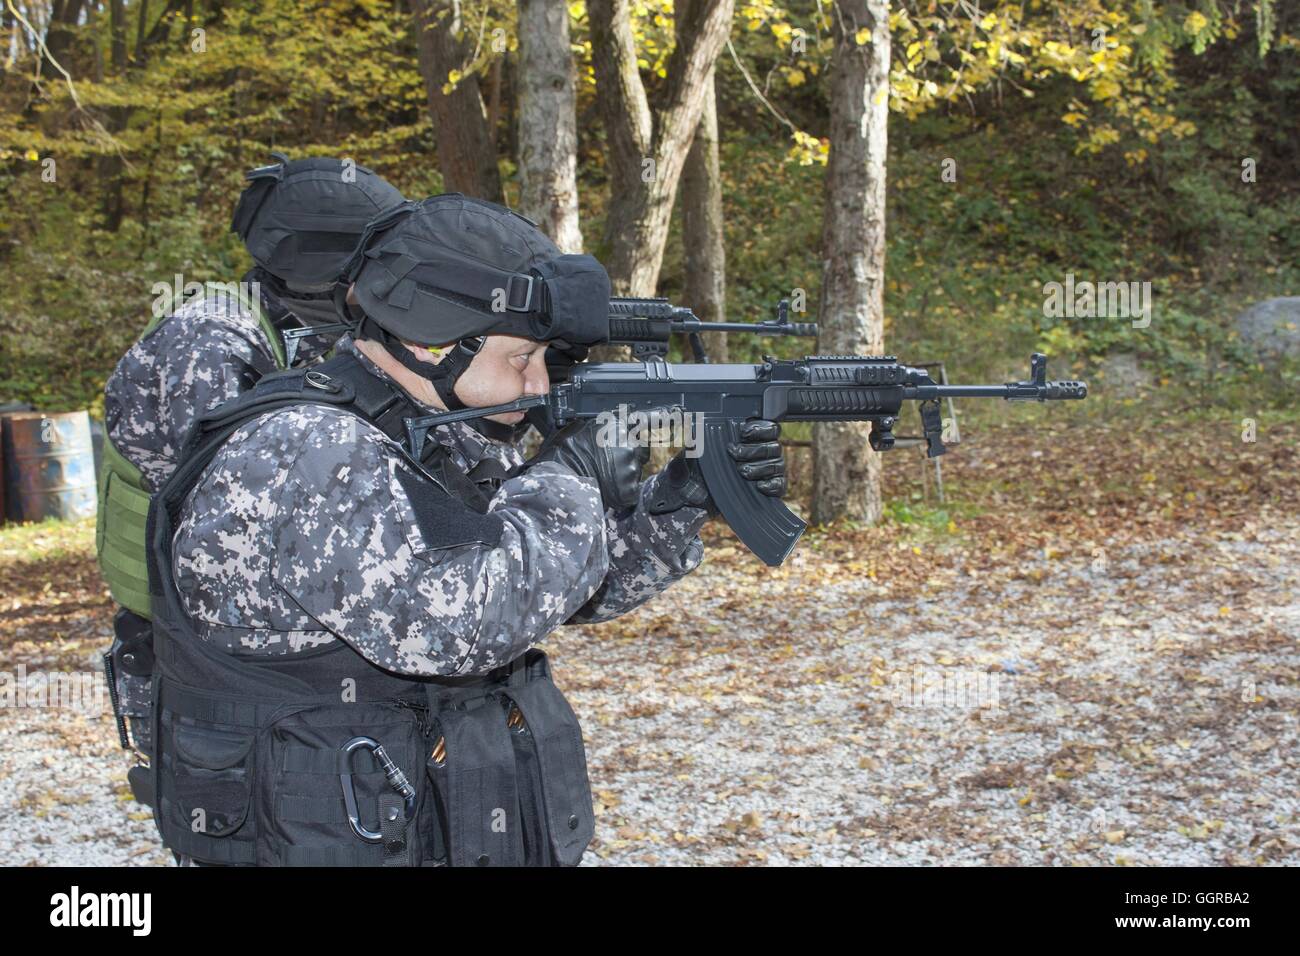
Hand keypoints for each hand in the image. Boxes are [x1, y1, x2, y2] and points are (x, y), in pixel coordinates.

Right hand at [520, 415, 648, 509]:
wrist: (560, 479)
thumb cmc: (564, 453)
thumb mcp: (580, 427)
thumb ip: (600, 425)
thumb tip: (606, 423)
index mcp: (618, 427)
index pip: (635, 430)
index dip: (627, 439)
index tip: (622, 444)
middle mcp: (629, 445)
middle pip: (640, 451)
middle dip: (629, 457)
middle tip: (611, 464)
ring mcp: (631, 468)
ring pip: (635, 471)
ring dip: (624, 474)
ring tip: (604, 477)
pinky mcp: (630, 489)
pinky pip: (631, 490)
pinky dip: (621, 492)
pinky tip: (606, 489)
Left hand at [647, 418, 786, 515]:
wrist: (699, 494)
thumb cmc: (702, 467)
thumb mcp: (699, 448)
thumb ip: (701, 433)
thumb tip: (691, 418)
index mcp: (755, 438)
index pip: (770, 428)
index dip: (760, 428)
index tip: (743, 432)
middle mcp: (766, 452)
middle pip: (773, 446)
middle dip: (753, 449)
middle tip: (734, 453)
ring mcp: (771, 470)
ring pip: (776, 464)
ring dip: (759, 467)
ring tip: (742, 471)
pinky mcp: (772, 488)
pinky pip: (780, 485)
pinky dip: (771, 485)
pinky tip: (759, 486)